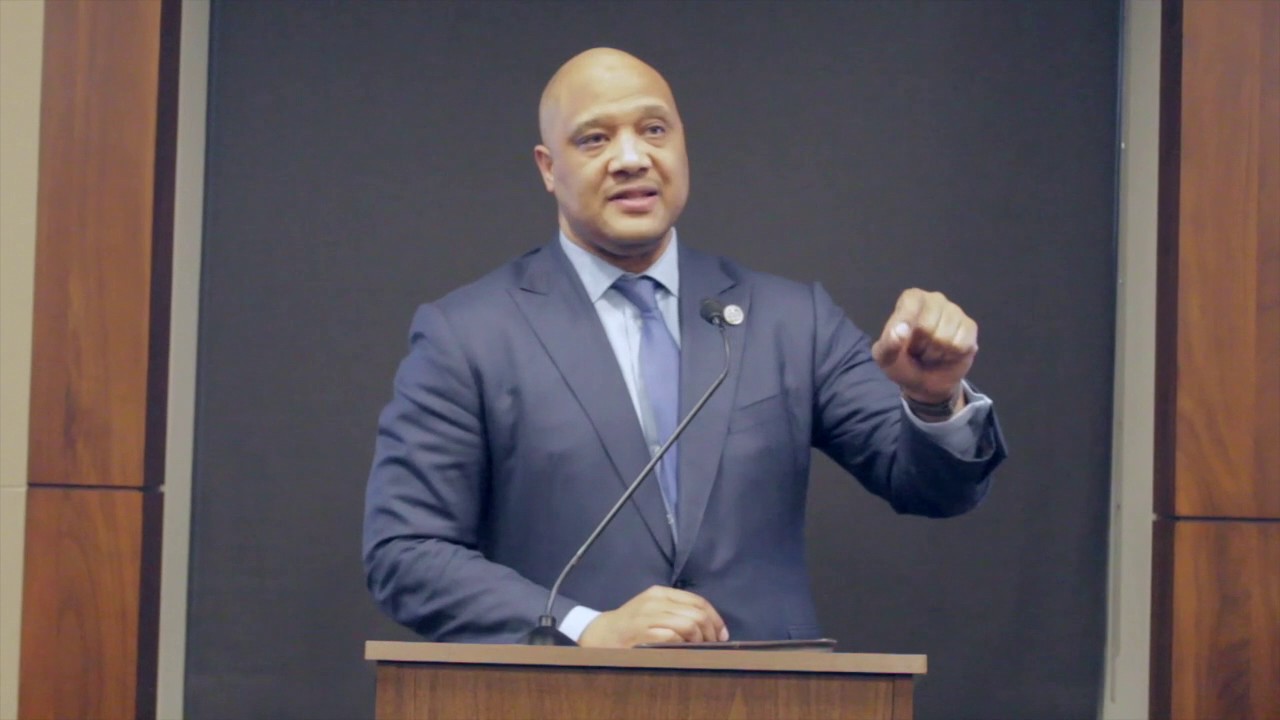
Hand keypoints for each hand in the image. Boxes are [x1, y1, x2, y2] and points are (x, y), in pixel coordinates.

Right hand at [577, 585, 728, 647]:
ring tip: (699, 649)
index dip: (715, 618)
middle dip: (710, 632)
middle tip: (713, 645)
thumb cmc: (631, 624)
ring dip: (699, 640)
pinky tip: (683, 652)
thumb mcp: (652, 609)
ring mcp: (648, 617)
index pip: (698, 601)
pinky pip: (673, 638)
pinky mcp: (643, 633)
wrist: (601, 634)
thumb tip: (710, 626)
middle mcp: (655, 601)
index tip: (722, 633)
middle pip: (697, 614)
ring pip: (688, 625)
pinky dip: (684, 646)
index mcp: (660, 592)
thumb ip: (676, 611)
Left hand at [871, 289, 977, 404]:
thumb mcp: (885, 357)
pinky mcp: (970, 327)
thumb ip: (888, 343)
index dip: (906, 322)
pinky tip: (947, 354)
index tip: (902, 339)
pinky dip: (952, 355)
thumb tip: (901, 331)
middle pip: (927, 326)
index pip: (911, 303)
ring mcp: (955, 311)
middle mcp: (935, 299)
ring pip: (946, 337)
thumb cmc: (902, 363)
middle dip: (921, 346)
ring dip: (936, 354)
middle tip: (918, 350)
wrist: (926, 381)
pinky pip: (962, 344)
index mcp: (912, 299)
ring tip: (931, 352)